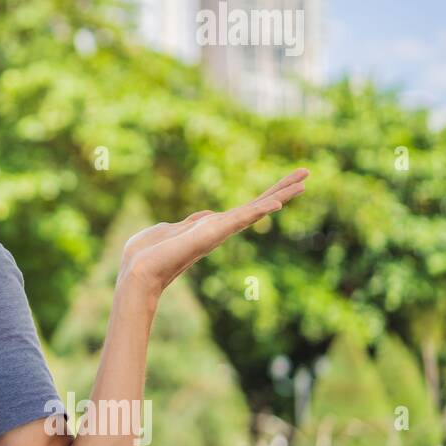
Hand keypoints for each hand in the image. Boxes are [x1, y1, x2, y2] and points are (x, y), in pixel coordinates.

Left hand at [118, 168, 309, 297]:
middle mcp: (220, 229)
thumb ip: (191, 222)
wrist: (139, 271)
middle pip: (258, 206)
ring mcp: (219, 231)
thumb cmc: (147, 253)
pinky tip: (278, 203)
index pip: (244, 209)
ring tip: (304, 181)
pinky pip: (240, 219)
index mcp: (210, 227)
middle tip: (306, 174)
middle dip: (282, 190)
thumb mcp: (171, 229)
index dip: (265, 198)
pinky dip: (259, 210)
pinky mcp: (212, 233)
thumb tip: (207, 215)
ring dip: (280, 194)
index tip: (283, 189)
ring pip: (255, 209)